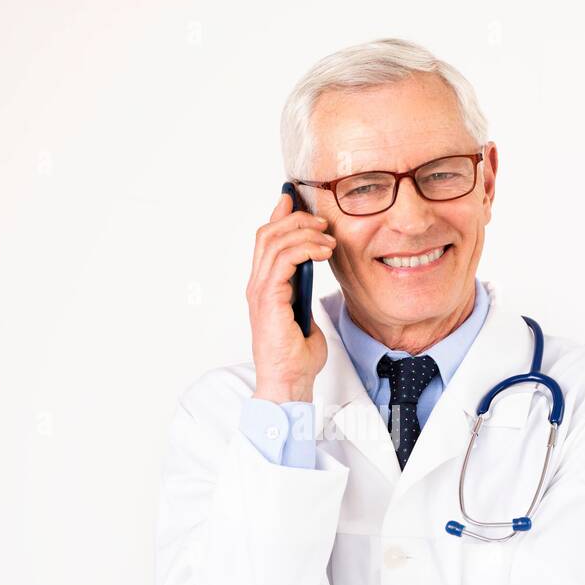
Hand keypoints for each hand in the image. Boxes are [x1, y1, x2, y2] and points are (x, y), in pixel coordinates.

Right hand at [245, 192, 335, 402]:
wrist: (288, 383)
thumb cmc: (296, 359)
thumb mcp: (305, 317)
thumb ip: (303, 297)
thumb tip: (311, 283)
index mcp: (264, 288)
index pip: (266, 241)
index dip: (280, 216)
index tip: (297, 201)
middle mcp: (257, 286)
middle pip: (268, 234)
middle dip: (296, 219)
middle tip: (322, 220)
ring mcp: (260, 292)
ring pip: (275, 241)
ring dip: (305, 233)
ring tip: (328, 239)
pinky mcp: (269, 299)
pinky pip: (284, 260)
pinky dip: (305, 249)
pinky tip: (323, 253)